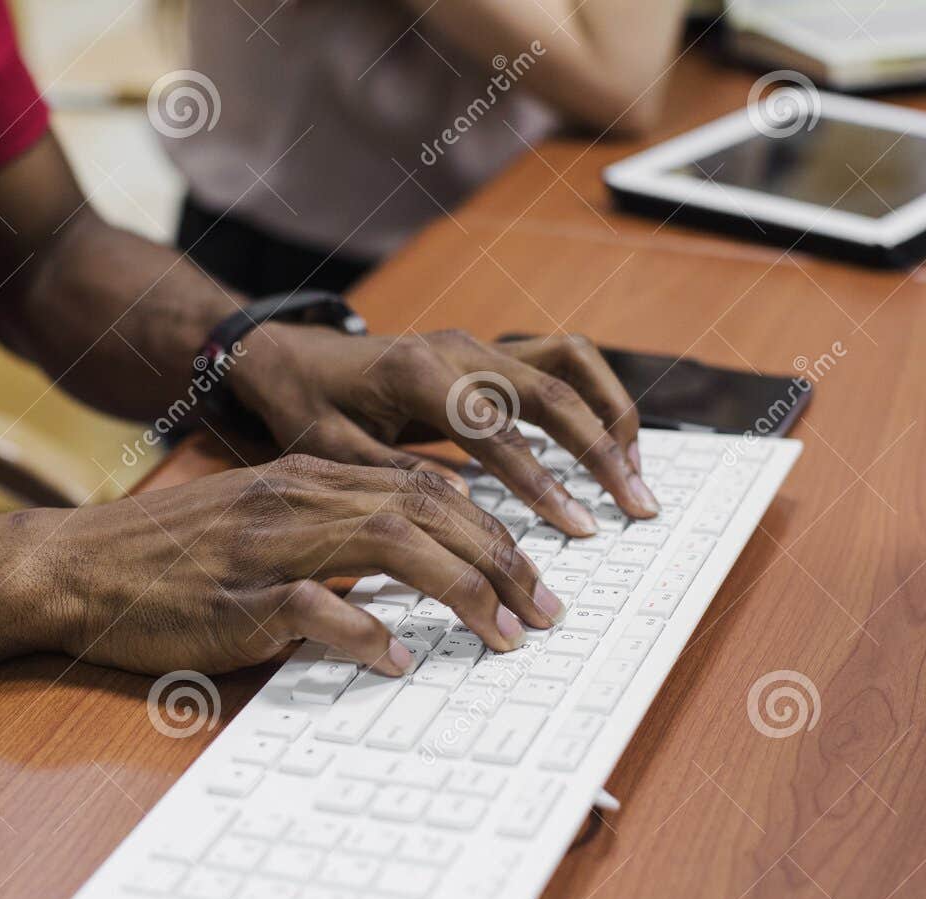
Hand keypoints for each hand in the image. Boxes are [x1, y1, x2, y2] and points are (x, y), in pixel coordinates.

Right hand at [30, 455, 564, 675]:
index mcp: (308, 476)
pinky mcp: (235, 597)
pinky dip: (367, 633)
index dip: (492, 529)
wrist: (77, 566)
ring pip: (391, 545)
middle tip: (547, 610)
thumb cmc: (171, 557)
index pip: (426, 486)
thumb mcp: (259, 526)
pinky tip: (400, 660)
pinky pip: (317, 608)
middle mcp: (297, 498)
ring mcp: (267, 545)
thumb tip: (407, 580)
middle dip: (501, 559)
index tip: (534, 573)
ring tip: (504, 635)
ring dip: (462, 591)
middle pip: (427, 510)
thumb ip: (329, 537)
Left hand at [229, 327, 659, 536]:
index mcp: (416, 374)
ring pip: (570, 364)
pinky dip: (592, 399)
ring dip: (611, 415)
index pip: (497, 429)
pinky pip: (558, 362)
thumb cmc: (303, 405)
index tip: (577, 526)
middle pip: (552, 391)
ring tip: (635, 474)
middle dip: (602, 452)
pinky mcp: (486, 352)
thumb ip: (392, 475)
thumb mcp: (328, 450)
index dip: (541, 481)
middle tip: (637, 505)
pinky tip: (608, 445)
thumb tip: (461, 507)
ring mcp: (476, 345)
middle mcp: (457, 349)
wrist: (288, 355)